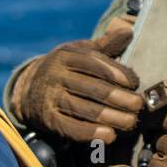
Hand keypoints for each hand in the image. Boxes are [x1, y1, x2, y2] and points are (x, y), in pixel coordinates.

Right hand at [8, 27, 143, 144]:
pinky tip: (110, 135)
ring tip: (131, 122)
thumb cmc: (66, 68)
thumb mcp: (80, 52)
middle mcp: (56, 75)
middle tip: (139, 105)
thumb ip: (105, 45)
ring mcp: (50, 98)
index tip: (135, 82)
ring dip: (111, 117)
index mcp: (66, 55)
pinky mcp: (48, 119)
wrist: (28, 88)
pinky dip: (91, 133)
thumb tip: (128, 31)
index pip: (94, 63)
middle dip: (119, 98)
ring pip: (84, 108)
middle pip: (92, 88)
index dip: (117, 72)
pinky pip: (71, 127)